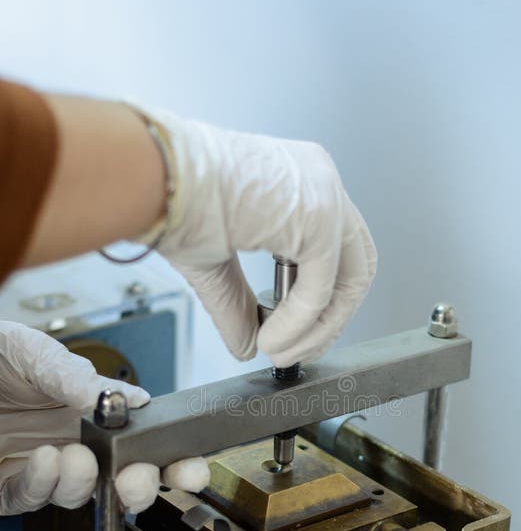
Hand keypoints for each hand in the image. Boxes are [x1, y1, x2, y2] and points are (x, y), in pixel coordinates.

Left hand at [0, 322, 208, 515]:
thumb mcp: (34, 352)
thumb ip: (79, 377)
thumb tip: (133, 399)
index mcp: (91, 413)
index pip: (143, 443)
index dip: (173, 460)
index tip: (192, 467)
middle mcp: (73, 444)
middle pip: (121, 482)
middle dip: (142, 488)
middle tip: (143, 479)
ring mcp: (40, 468)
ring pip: (79, 497)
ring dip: (85, 484)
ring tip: (76, 457)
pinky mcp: (3, 487)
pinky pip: (29, 499)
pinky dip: (43, 486)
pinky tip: (48, 462)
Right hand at [152, 111, 376, 366]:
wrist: (155, 178)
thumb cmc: (172, 198)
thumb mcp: (216, 261)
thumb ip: (240, 304)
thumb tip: (248, 345)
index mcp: (301, 179)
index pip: (338, 249)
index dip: (323, 300)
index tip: (299, 333)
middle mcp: (322, 181)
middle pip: (355, 267)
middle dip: (328, 321)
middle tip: (294, 352)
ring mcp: (326, 196)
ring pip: (349, 283)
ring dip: (315, 331)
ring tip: (278, 351)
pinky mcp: (320, 219)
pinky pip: (321, 291)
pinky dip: (299, 325)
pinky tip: (270, 340)